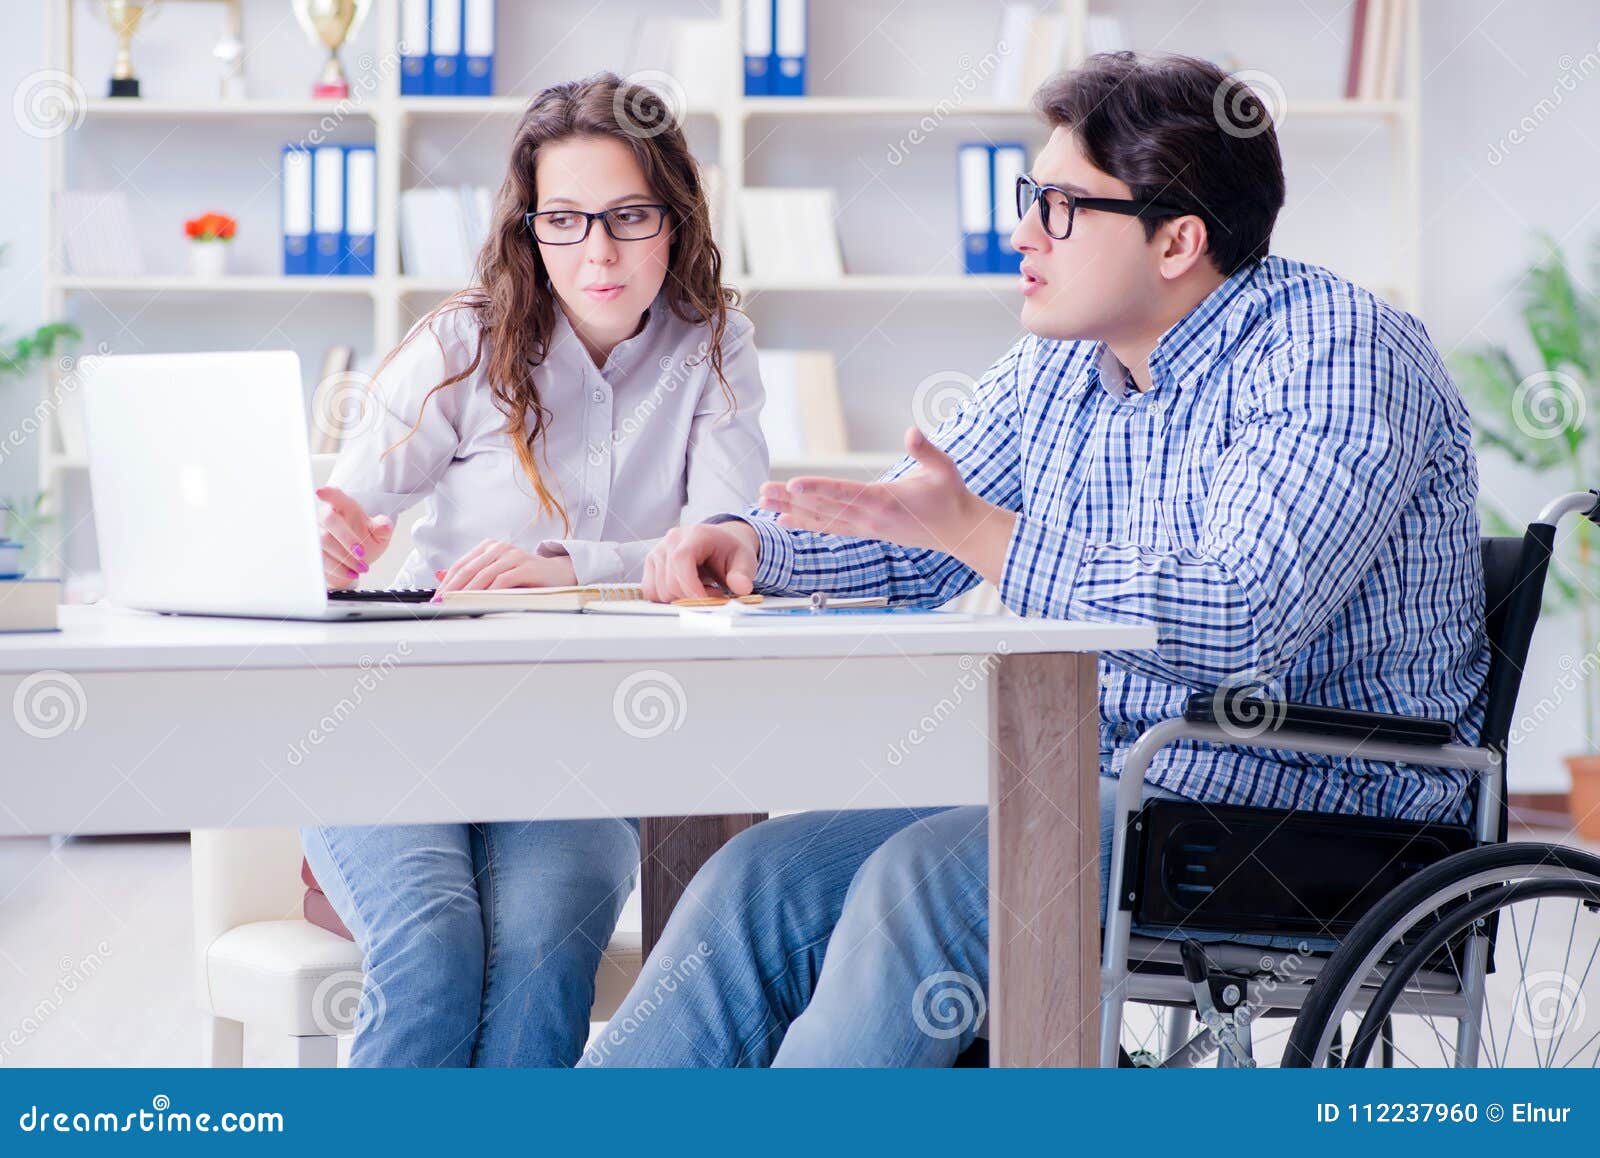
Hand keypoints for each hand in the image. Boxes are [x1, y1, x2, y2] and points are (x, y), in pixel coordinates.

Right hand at [317, 486, 392, 588]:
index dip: (328, 494)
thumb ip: (383, 528)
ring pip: (323, 542)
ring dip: (344, 557)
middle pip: (329, 520)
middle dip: (346, 537)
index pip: (335, 496)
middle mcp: (326, 518)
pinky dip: (338, 569)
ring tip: (362, 567)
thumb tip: (384, 526)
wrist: (355, 562)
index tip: (321, 492)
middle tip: (362, 552)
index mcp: (344, 508)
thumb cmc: (365, 540)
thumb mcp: (380, 534)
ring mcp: (317, 534)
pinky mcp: (313, 552)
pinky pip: (320, 559)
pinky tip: (351, 573)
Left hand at [432, 540, 577, 597]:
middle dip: (453, 588)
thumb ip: (471, 573)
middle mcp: (499, 548)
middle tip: (442, 603)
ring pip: (483, 575)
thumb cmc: (526, 575)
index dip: (447, 582)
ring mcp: (513, 556)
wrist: (558, 574)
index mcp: (489, 547)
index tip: (437, 598)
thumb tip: (440, 575)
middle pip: (469, 569)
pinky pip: (503, 580)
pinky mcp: (526, 567)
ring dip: (468, 592)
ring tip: (456, 605)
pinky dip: (490, 592)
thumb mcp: (495, 572)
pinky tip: (481, 602)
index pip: (461, 564)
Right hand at [641, 521, 759, 601]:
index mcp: (696, 534)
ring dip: (680, 599)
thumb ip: (742, 575)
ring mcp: (658, 550)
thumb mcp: (745, 561)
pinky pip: (651, 591)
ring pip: (659, 589)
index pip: (681, 559)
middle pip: (670, 580)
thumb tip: (741, 587)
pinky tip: (684, 592)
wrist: (720, 543)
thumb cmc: (730, 552)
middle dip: (691, 597)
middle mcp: (672, 539)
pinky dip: (667, 599)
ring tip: (700, 590)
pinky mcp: (651, 563)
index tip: (705, 601)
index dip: (690, 585)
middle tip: (713, 594)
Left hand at [759, 426, 1016, 585]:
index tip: (793, 484)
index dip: (817, 489)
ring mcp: (866, 528)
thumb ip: (925, 450)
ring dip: (791, 511)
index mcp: (885, 501)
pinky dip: (806, 522)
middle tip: (763, 491)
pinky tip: (785, 519)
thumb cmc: (950, 497)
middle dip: (791, 499)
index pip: (845, 493)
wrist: (958, 532)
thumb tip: (912, 431)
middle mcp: (870, 519)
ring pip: (822, 520)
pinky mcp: (866, 531)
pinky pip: (830, 527)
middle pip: (823, 508)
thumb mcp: (943, 469)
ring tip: (764, 502)